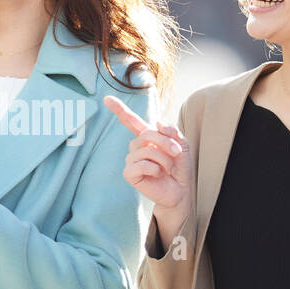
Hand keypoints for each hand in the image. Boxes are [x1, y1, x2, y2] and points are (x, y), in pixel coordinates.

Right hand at [101, 95, 192, 211]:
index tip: (107, 98)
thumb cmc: (180, 167)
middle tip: (177, 152)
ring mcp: (132, 160)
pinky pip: (139, 165)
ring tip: (168, 168)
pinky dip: (154, 169)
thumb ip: (171, 131)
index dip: (119, 109)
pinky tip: (158, 174)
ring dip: (163, 159)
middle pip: (146, 134)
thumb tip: (156, 123)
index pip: (130, 120)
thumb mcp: (181, 144)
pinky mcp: (130, 174)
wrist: (182, 190)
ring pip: (145, 151)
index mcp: (147, 137)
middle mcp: (137, 147)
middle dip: (165, 142)